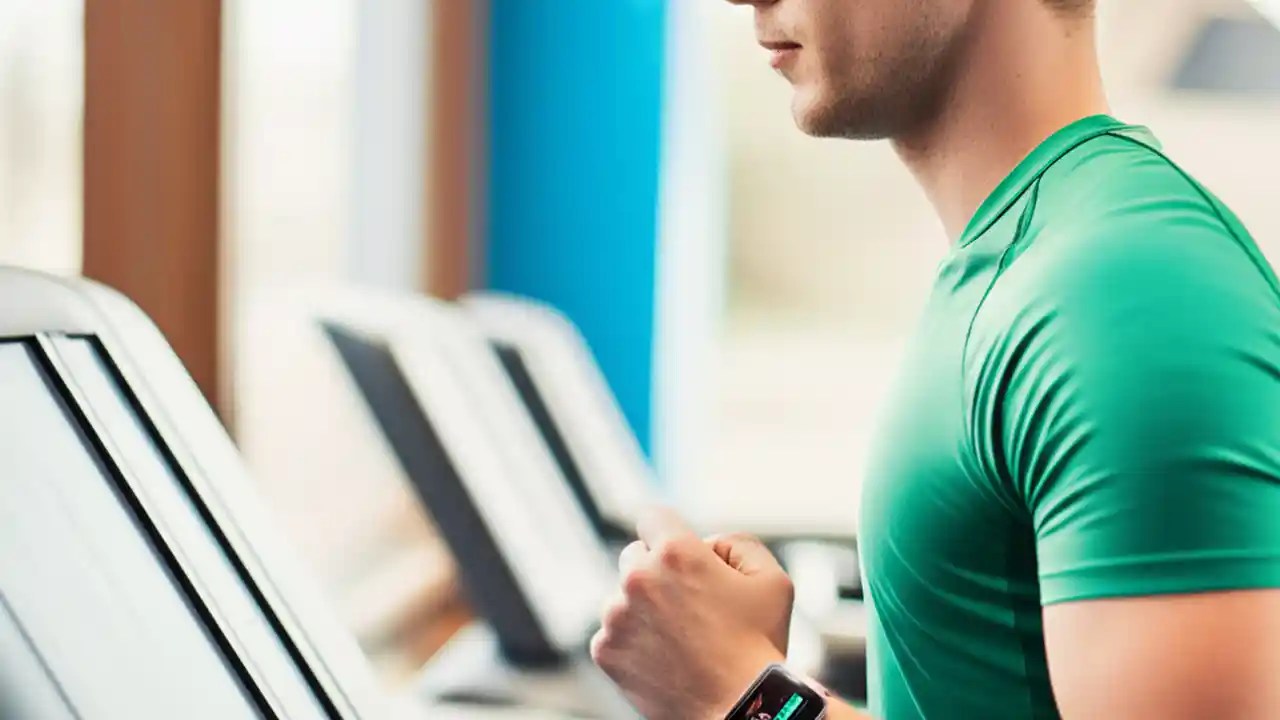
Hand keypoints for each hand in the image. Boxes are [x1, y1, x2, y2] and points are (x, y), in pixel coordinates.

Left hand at [590, 507, 795, 719]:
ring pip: (622, 597)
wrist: (740, 712)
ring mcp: (616, 615)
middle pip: (634, 555)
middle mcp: (637, 577)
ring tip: (680, 638)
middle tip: (688, 603)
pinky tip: (664, 657)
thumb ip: (737, 542)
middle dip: (657, 571)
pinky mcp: (605, 649)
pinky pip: (612, 631)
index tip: (677, 550)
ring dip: (643, 608)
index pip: (652, 516)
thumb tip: (705, 543)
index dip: (669, 530)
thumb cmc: (760, 646)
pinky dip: (632, 640)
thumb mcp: (772, 579)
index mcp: (675, 552)